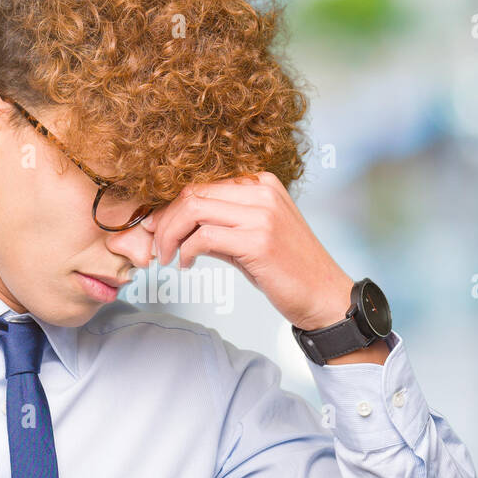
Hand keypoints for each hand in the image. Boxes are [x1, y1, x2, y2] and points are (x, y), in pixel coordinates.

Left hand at [145, 171, 355, 330]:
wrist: (323, 295)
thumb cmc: (288, 269)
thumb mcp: (252, 237)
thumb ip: (219, 224)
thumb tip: (174, 224)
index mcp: (262, 182)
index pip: (202, 184)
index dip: (171, 205)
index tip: (156, 227)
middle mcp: (262, 191)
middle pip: (193, 192)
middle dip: (164, 219)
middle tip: (154, 244)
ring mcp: (261, 214)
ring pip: (193, 210)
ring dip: (169, 235)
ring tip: (166, 257)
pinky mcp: (258, 241)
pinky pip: (203, 237)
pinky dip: (185, 251)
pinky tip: (185, 264)